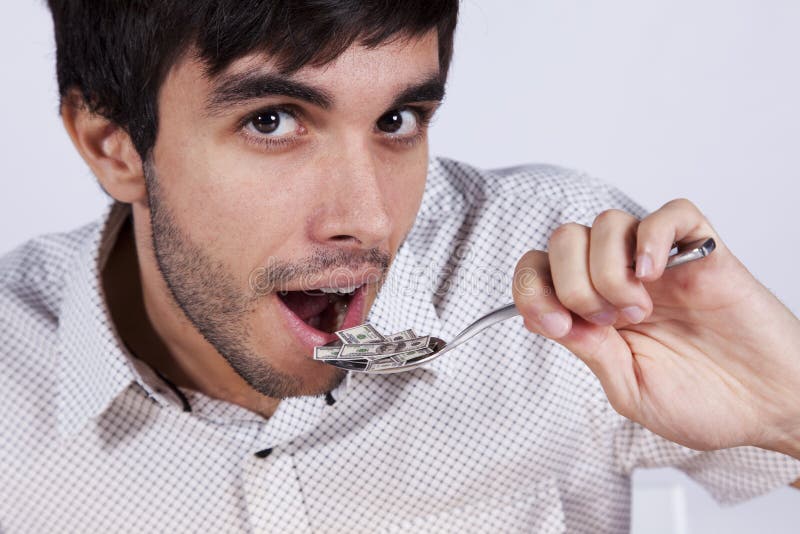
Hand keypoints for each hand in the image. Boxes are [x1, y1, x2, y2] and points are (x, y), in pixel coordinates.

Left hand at [512, 198, 799, 457]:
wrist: (770, 407)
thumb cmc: (705, 403)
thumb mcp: (629, 390)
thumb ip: (587, 350)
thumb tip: (542, 316)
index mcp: (596, 311)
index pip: (540, 270)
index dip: (531, 288)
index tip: (553, 322)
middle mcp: (621, 280)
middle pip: (564, 238)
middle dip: (570, 282)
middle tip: (606, 321)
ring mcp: (661, 264)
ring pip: (608, 222)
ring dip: (608, 269)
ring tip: (639, 311)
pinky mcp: (703, 252)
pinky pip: (670, 214)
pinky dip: (651, 237)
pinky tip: (654, 275)